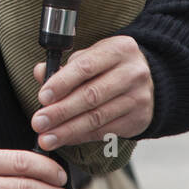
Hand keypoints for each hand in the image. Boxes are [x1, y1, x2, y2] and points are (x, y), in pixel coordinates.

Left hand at [31, 35, 154, 148]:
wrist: (150, 81)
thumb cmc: (111, 67)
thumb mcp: (92, 57)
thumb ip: (66, 67)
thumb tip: (40, 73)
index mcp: (118, 50)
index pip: (86, 66)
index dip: (62, 83)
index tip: (42, 97)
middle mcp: (132, 73)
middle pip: (91, 95)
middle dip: (61, 112)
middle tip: (39, 122)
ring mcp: (138, 97)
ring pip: (97, 117)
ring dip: (68, 130)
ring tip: (47, 137)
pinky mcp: (138, 119)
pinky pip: (105, 131)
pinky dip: (81, 136)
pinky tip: (66, 139)